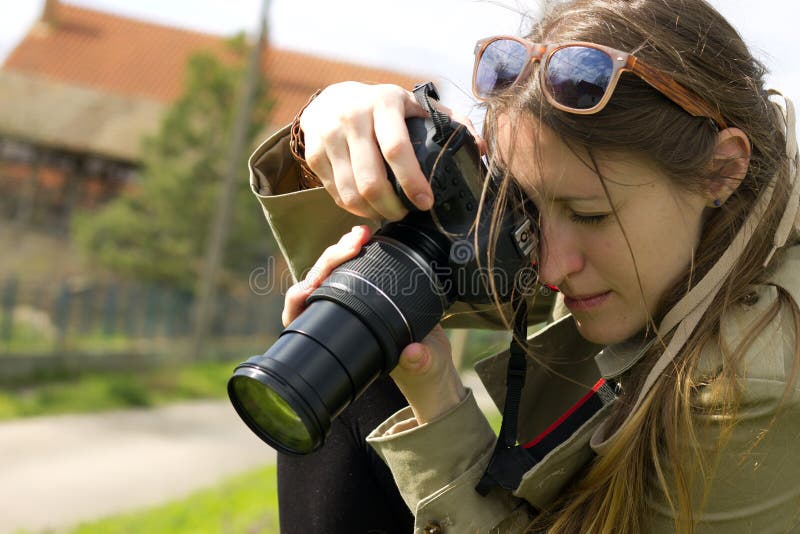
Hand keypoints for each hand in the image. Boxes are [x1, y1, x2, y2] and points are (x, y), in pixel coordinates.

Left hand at [282, 225, 465, 422]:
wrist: (433, 359)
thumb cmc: (420, 369)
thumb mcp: (424, 370)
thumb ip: (420, 364)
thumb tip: (415, 354)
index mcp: (335, 342)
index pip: (300, 316)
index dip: (299, 299)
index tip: (311, 287)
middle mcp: (335, 317)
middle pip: (316, 282)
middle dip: (330, 259)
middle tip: (353, 244)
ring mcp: (347, 300)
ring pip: (332, 268)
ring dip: (343, 248)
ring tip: (361, 234)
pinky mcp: (364, 287)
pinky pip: (351, 264)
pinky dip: (357, 248)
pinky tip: (367, 236)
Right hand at [300, 82, 484, 221]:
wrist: (331, 99)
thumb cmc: (383, 107)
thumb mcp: (413, 105)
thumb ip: (450, 123)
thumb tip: (480, 149)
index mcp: (384, 103)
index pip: (397, 149)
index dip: (412, 182)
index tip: (426, 203)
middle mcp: (352, 117)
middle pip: (370, 179)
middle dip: (392, 207)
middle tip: (406, 214)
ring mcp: (329, 136)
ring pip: (350, 192)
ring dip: (373, 212)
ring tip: (388, 213)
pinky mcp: (313, 154)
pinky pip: (335, 194)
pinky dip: (354, 208)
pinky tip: (369, 207)